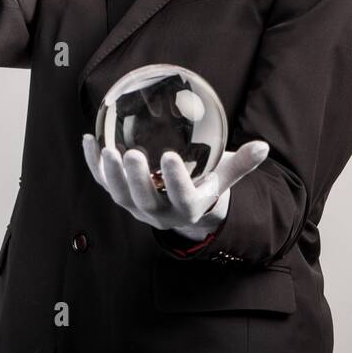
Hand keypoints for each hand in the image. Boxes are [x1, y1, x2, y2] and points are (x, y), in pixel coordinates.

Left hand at [82, 134, 270, 238]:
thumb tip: (263, 147)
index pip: (181, 198)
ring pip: (120, 196)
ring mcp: (137, 207)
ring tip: (106, 150)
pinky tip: (88, 140)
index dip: (175, 180)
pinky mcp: (121, 197)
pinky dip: (93, 165)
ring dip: (111, 175)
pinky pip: (104, 183)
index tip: (170, 157)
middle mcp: (159, 212)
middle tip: (132, 155)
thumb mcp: (224, 177)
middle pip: (145, 200)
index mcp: (187, 208)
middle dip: (137, 180)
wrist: (183, 209)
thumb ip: (241, 163)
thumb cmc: (206, 185)